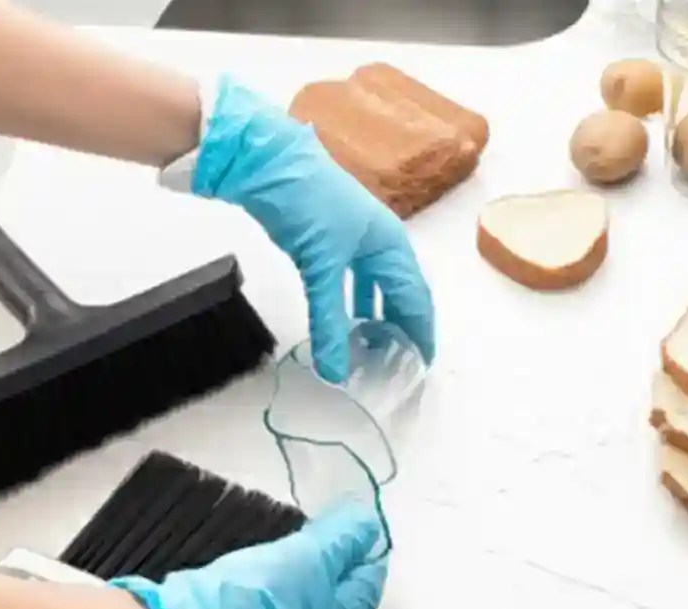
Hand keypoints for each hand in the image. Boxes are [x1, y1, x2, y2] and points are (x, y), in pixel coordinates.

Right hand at [102, 503, 387, 608]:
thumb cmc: (258, 602)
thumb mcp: (313, 558)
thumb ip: (344, 537)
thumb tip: (368, 520)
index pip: (371, 578)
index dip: (368, 542)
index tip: (359, 516)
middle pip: (340, 583)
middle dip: (338, 548)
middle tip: (331, 519)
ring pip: (307, 586)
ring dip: (306, 556)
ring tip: (301, 530)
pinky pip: (275, 591)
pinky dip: (278, 568)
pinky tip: (269, 551)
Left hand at [192, 77, 434, 382]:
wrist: (265, 158)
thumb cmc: (307, 199)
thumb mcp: (321, 264)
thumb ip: (329, 320)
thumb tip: (335, 370)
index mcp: (390, 244)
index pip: (415, 298)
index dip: (420, 332)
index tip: (422, 365)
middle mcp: (379, 243)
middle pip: (400, 293)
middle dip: (402, 328)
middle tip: (398, 364)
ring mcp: (353, 241)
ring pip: (375, 288)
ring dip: (376, 318)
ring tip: (373, 350)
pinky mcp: (326, 242)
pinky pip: (349, 283)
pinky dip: (351, 305)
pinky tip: (345, 321)